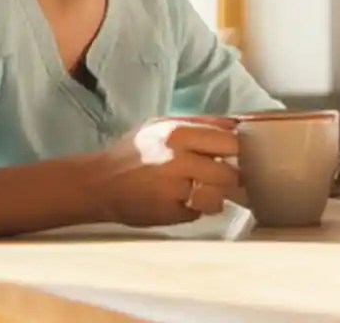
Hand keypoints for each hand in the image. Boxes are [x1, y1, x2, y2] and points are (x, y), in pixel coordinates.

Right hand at [91, 116, 239, 227]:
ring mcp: (174, 191)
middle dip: (229, 176)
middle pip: (229, 174)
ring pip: (218, 198)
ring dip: (215, 196)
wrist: (100, 183)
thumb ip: (201, 123)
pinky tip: (182, 200)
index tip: (232, 152)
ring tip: (201, 190)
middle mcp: (178, 161)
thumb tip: (239, 124)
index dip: (235, 149)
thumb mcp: (163, 124)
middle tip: (220, 175)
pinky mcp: (170, 215)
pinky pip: (199, 213)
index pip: (229, 142)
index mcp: (178, 133)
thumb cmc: (135, 150)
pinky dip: (195, 209)